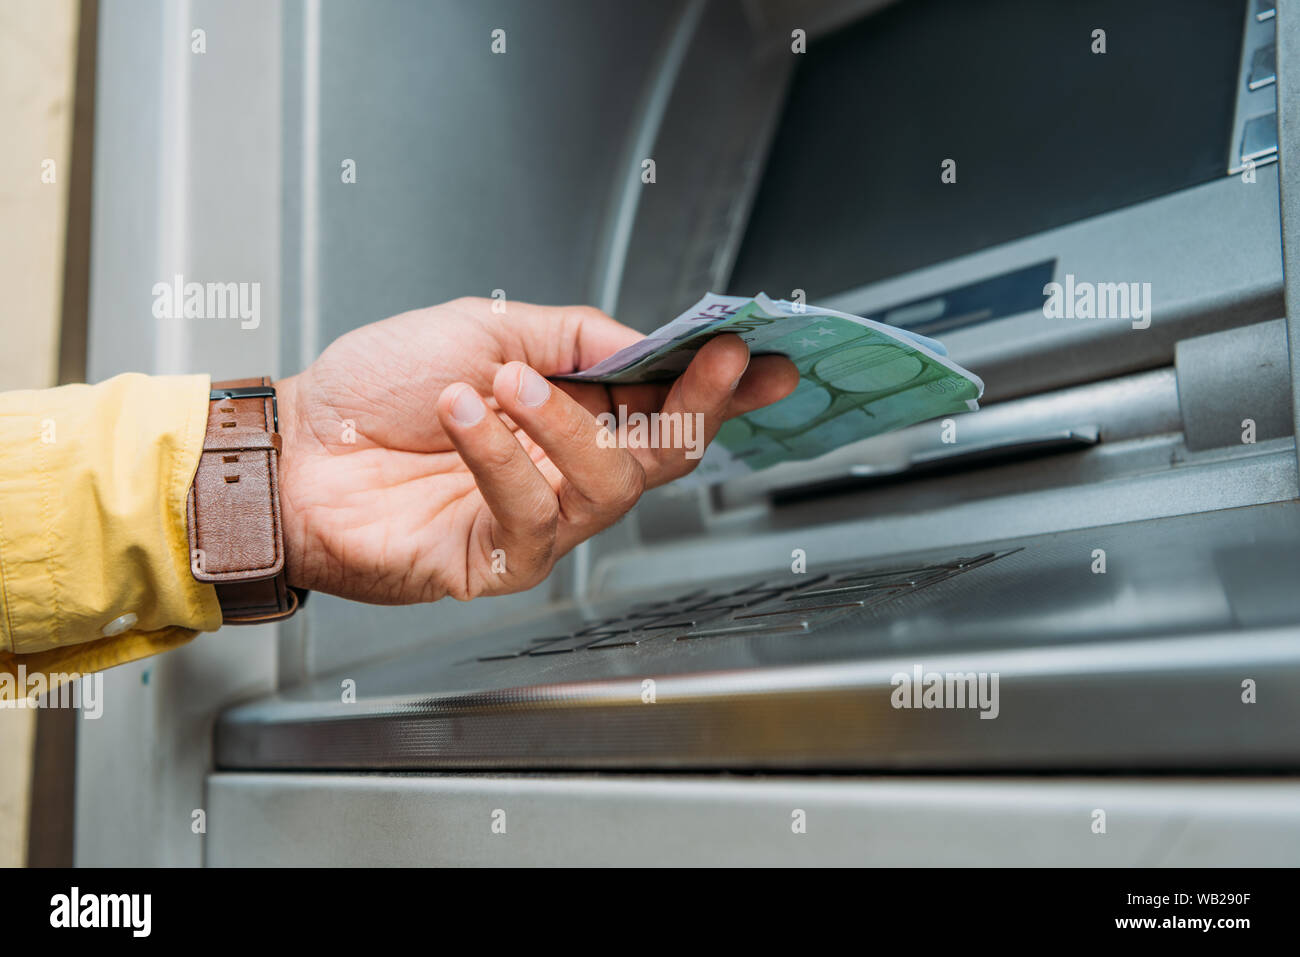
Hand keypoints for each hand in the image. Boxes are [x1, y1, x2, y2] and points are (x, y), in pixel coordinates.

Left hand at [275, 297, 796, 603]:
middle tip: (709, 361)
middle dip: (696, 405)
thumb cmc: (377, 389)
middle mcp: (566, 470)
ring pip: (610, 485)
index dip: (724, 387)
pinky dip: (502, 456)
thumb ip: (576, 335)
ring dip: (565, 422)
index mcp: (573, 414)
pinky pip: (532, 514)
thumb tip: (645, 343)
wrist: (298, 447)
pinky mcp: (500, 561)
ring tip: (505, 380)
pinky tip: (464, 414)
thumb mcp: (489, 326)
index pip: (667, 404)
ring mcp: (538, 520)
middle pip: (666, 454)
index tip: (765, 360)